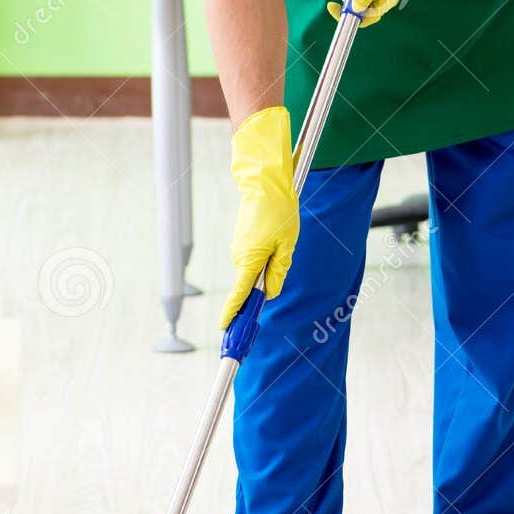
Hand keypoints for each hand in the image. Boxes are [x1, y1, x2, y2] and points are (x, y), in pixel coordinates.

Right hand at [221, 105, 298, 328]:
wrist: (265, 183)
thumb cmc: (279, 212)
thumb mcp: (287, 244)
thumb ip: (279, 271)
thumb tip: (270, 293)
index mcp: (249, 260)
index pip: (239, 295)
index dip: (233, 314)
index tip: (225, 330)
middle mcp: (239, 257)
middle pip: (250, 285)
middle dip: (264, 285)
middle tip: (282, 257)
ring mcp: (239, 249)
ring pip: (254, 270)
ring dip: (268, 266)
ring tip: (282, 238)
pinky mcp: (242, 242)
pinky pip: (253, 258)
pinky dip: (264, 257)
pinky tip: (275, 235)